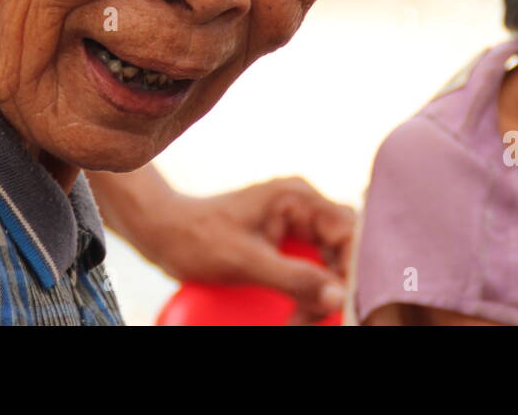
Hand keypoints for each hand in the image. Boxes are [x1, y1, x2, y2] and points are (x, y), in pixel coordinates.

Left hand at [90, 168, 354, 323]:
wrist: (162, 231)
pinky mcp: (284, 240)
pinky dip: (308, 291)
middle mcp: (303, 206)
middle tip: (320, 319)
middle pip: (343, 249)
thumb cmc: (197, 237)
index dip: (355, 268)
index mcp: (298, 198)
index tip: (347, 302)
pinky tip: (298, 312)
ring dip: (322, 294)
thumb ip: (294, 278)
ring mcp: (294, 223)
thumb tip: (339, 298)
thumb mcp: (246, 261)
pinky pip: (311, 266)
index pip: (349, 231)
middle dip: (336, 286)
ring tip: (301, 320)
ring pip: (329, 262)